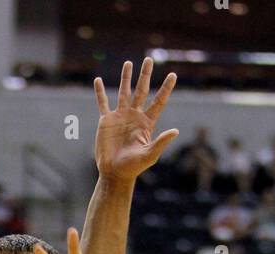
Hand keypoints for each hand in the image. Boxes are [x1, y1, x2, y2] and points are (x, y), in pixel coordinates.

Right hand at [94, 58, 178, 183]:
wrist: (114, 173)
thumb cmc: (133, 167)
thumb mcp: (150, 155)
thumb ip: (161, 142)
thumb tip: (176, 131)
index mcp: (146, 123)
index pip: (159, 101)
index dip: (166, 88)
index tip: (173, 74)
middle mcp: (134, 116)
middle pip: (141, 90)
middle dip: (145, 75)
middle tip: (149, 59)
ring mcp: (120, 117)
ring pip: (124, 92)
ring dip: (126, 77)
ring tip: (128, 62)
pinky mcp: (106, 121)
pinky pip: (103, 103)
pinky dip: (100, 92)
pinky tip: (98, 81)